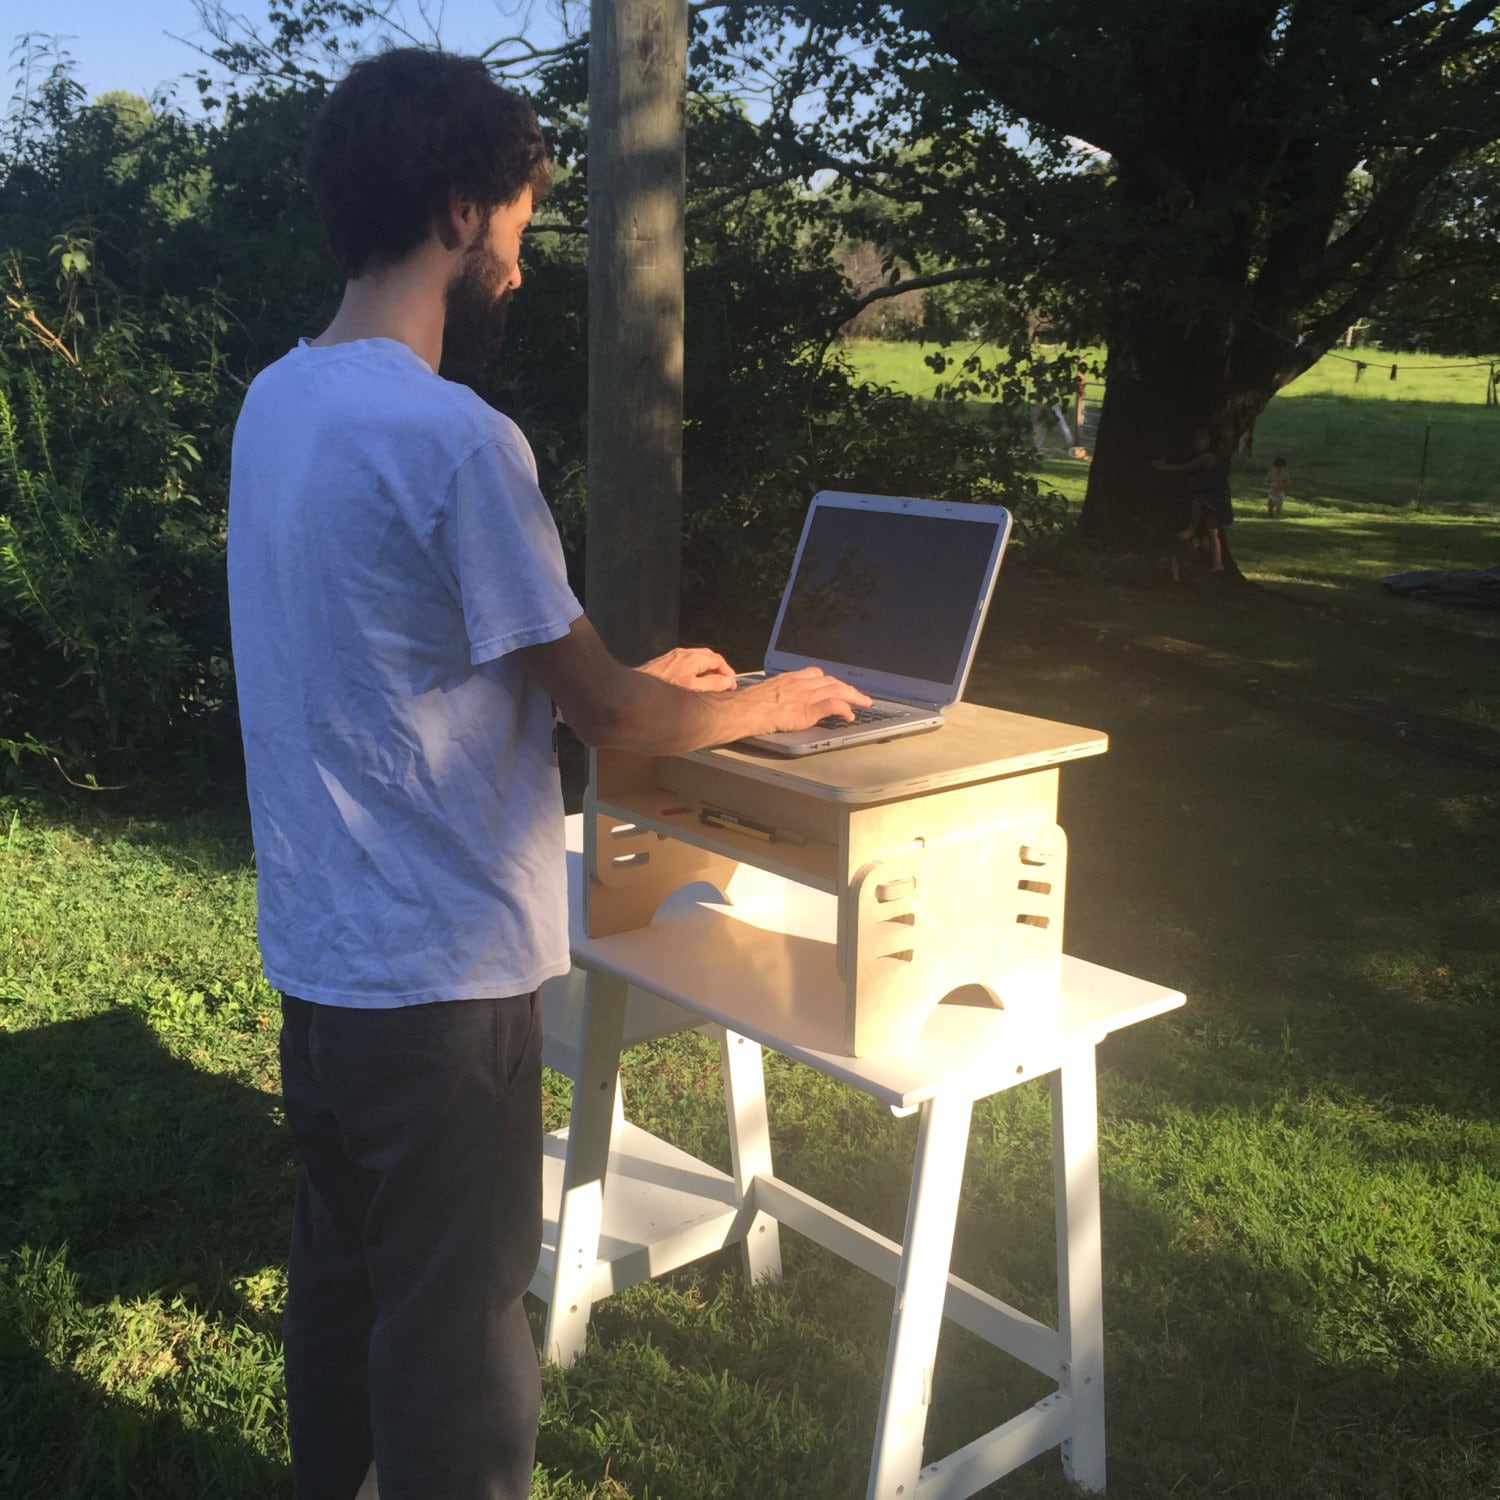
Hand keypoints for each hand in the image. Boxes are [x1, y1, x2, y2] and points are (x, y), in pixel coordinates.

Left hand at [637, 646, 736, 693]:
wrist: (632, 693)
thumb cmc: (663, 692)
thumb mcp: (693, 690)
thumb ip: (713, 684)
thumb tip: (727, 681)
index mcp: (691, 658)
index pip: (717, 659)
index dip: (728, 672)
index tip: (732, 684)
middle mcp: (681, 654)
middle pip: (707, 656)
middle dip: (718, 669)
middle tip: (724, 684)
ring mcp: (670, 657)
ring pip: (695, 659)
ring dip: (705, 670)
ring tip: (710, 686)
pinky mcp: (662, 663)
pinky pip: (684, 663)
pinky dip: (693, 671)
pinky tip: (691, 684)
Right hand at [738, 666, 870, 731]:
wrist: (747, 709)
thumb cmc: (749, 703)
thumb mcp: (765, 691)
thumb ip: (777, 693)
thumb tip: (775, 702)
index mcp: (791, 678)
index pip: (816, 674)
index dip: (830, 681)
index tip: (836, 685)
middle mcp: (802, 683)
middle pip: (832, 682)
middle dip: (848, 688)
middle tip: (859, 695)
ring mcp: (807, 696)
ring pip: (838, 690)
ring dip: (854, 696)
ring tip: (864, 703)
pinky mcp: (810, 710)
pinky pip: (833, 705)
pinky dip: (844, 709)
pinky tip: (850, 716)